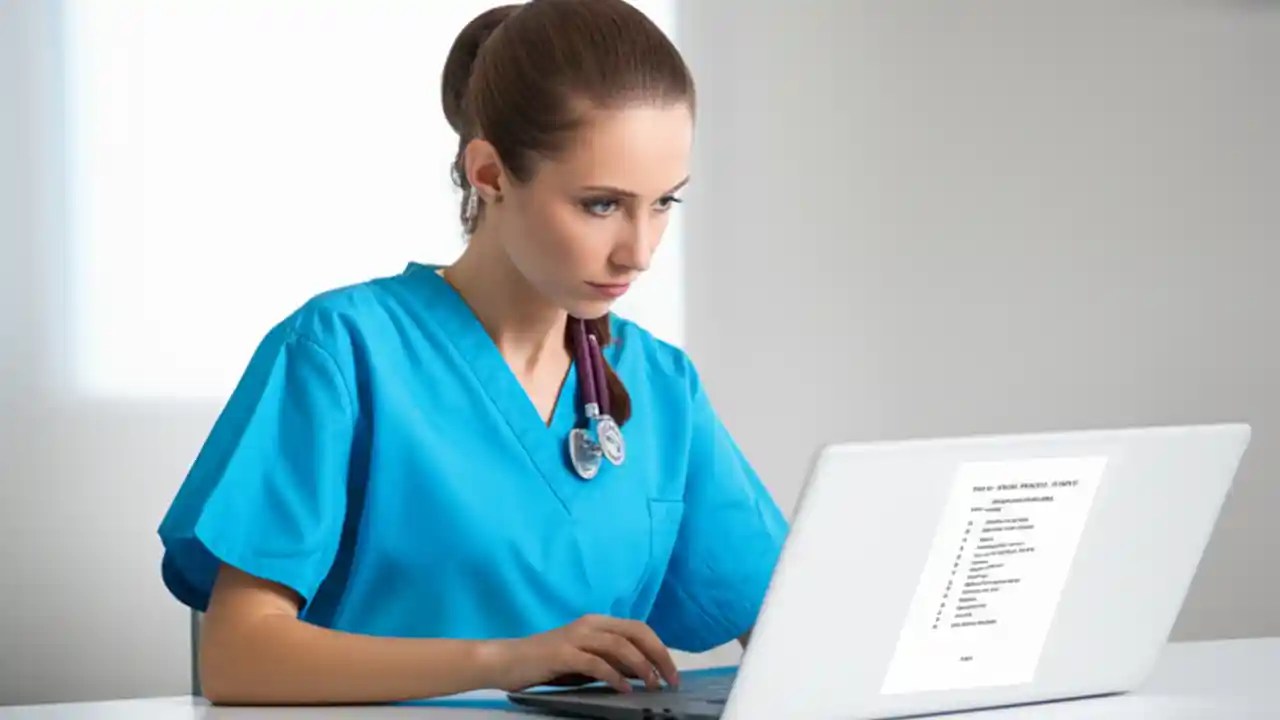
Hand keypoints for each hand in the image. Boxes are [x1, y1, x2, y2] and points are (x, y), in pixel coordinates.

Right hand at [484, 614, 680, 693]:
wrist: (507, 661)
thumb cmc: (547, 663)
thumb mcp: (585, 661)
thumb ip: (611, 662)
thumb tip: (643, 673)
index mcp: (597, 622)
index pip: (638, 628)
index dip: (659, 648)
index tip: (672, 672)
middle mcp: (590, 624)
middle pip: (635, 632)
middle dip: (658, 655)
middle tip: (671, 680)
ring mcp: (576, 637)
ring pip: (620, 645)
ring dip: (641, 666)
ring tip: (652, 685)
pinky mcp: (563, 653)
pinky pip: (596, 662)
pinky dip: (614, 676)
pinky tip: (624, 689)